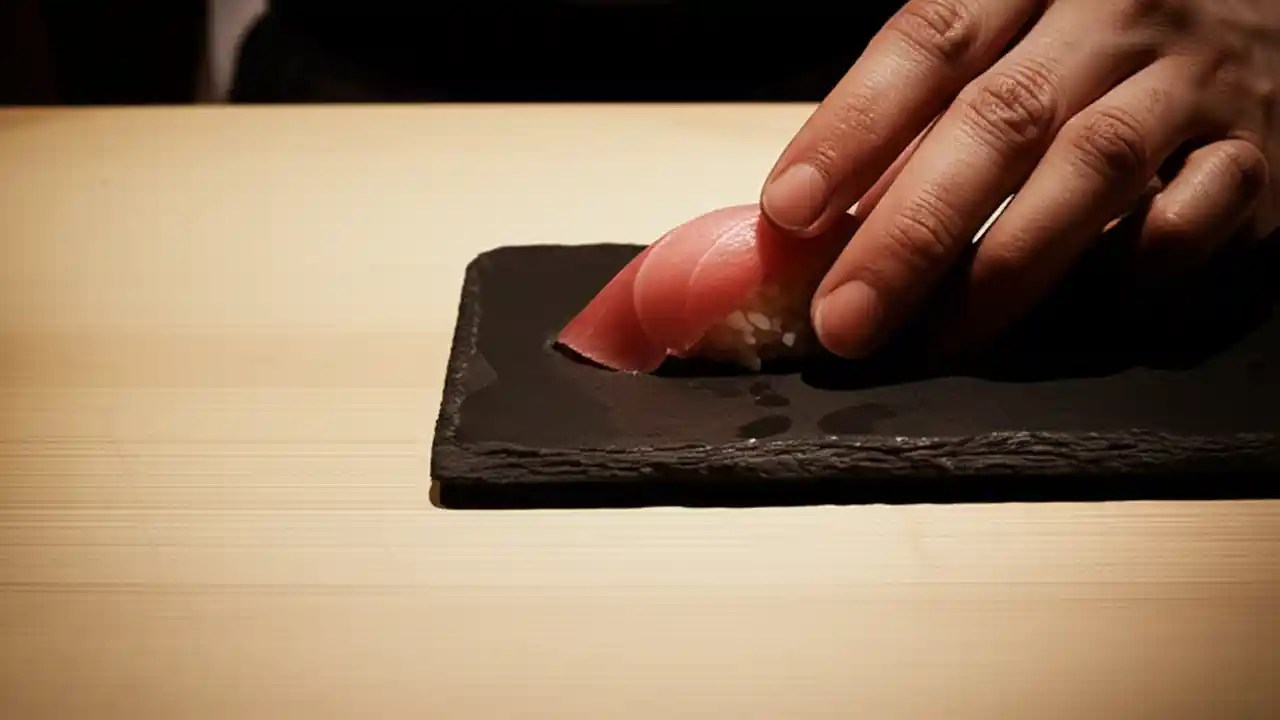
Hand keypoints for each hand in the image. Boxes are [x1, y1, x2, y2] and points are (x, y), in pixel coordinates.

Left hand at [760, 0, 1279, 356]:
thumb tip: (804, 225)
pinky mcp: (1260, 153)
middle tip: (845, 315)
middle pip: (1000, 119)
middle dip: (912, 230)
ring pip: (1092, 167)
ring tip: (938, 335)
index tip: (791, 211)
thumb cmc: (1100, 40)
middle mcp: (1115, 15)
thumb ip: (917, 116)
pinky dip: (1132, 263)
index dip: (853, 128)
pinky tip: (1083, 301)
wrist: (1267, 16)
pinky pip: (1194, 216)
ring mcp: (1194, 80)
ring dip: (1004, 265)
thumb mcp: (1007, 42)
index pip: (929, 42)